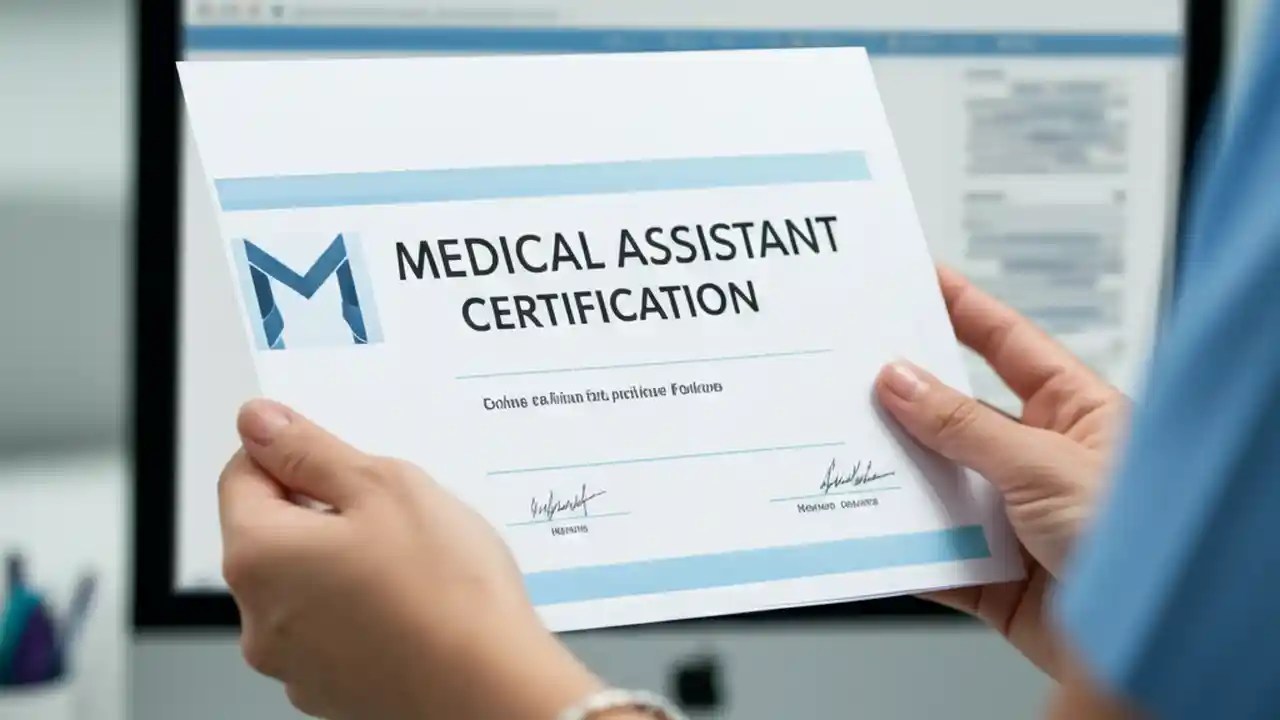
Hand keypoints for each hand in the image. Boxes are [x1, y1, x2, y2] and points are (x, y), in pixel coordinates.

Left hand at [218, 400, 601, 719]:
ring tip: (411, 561)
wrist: (492, 689)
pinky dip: (361, 607)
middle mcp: (258, 616)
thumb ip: (310, 450)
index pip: (242, 474)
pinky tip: (412, 602)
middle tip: (392, 510)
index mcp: (258, 555)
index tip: (338, 453)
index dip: (293, 452)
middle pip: (273, 531)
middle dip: (325, 509)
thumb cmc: (446, 592)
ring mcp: (291, 661)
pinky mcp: (328, 688)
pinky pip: (331, 626)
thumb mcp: (383, 486)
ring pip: (305, 581)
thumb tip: (260, 423)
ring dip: (344, 559)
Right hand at [874, 267, 1128, 676]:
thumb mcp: (1044, 464)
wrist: (1143, 648)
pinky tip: (865, 532)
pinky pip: (930, 553)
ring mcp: (1012, 518)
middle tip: (851, 376)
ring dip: (896, 479)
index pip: (1006, 345)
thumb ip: (963, 427)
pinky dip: (896, 548)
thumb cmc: (1141, 542)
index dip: (961, 308)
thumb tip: (900, 381)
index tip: (914, 281)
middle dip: (905, 402)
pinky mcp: (990, 573)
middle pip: (956, 418)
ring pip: (936, 486)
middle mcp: (1039, 460)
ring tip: (846, 454)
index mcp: (1074, 412)